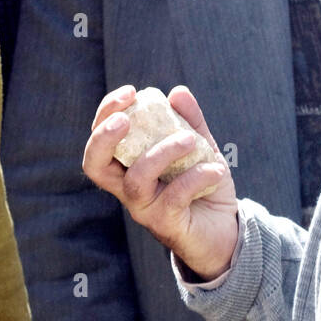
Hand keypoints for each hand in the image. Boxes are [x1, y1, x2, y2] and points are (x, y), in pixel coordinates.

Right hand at [82, 84, 238, 280]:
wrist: (226, 229)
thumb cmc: (203, 186)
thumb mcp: (199, 147)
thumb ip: (189, 121)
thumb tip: (177, 92)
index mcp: (129, 166)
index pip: (100, 140)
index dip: (106, 114)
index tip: (130, 92)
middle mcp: (128, 188)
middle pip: (95, 165)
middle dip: (103, 137)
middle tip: (126, 118)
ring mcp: (145, 209)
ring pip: (137, 180)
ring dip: (162, 152)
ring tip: (190, 140)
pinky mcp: (167, 225)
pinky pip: (174, 197)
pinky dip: (196, 176)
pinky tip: (217, 169)